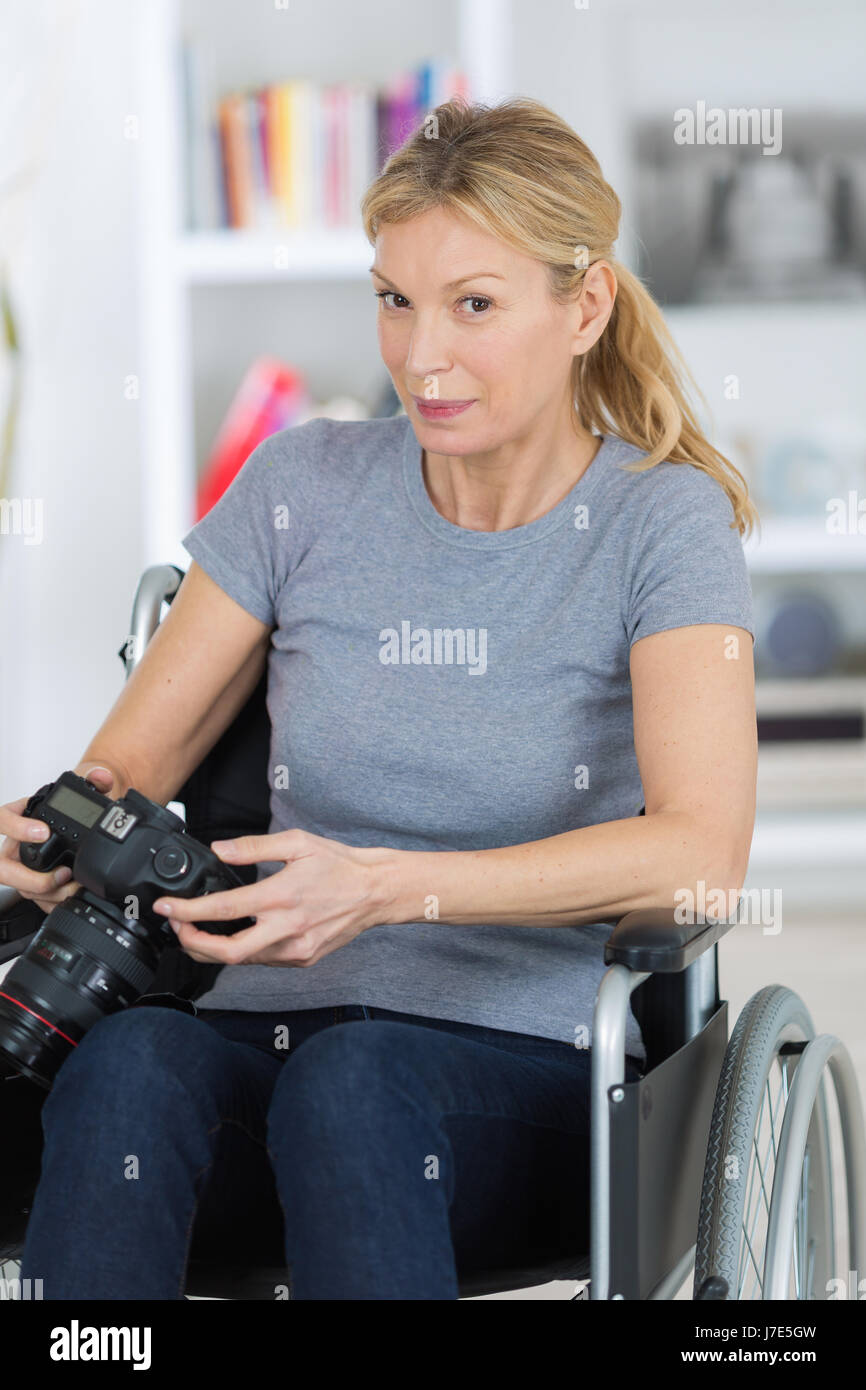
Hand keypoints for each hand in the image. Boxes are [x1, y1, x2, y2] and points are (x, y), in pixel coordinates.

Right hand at [0, 766, 114, 914]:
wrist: (73, 820)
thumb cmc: (66, 806)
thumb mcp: (79, 788)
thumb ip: (93, 778)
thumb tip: (101, 776)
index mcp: (16, 815)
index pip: (1, 819)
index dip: (17, 827)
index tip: (43, 832)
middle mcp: (12, 843)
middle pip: (2, 866)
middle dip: (27, 876)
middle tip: (62, 874)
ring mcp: (17, 865)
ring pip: (18, 886)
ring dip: (46, 892)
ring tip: (72, 886)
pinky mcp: (28, 883)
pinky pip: (32, 898)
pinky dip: (51, 902)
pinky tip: (69, 897)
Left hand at [151, 828, 394, 967]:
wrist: (375, 892)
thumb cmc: (339, 866)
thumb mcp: (297, 843)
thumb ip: (253, 847)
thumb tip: (219, 850)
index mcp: (282, 896)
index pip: (223, 909)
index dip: (187, 912)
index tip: (166, 909)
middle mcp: (287, 928)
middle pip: (227, 952)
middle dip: (193, 944)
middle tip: (178, 930)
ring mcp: (296, 949)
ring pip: (243, 961)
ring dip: (214, 950)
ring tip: (198, 933)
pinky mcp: (302, 959)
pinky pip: (263, 961)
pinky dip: (242, 952)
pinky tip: (235, 936)